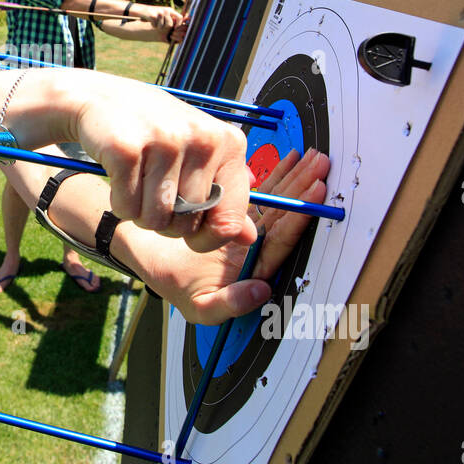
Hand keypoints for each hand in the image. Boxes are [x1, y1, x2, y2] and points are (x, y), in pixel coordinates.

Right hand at [67, 72, 257, 251]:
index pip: (229, 220)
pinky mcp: (127, 148)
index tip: (190, 229)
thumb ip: (224, 195)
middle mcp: (202, 139)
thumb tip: (249, 238)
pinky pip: (126, 208)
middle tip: (153, 192)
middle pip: (187, 224)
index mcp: (229, 143)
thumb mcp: (198, 155)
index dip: (206, 238)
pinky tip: (118, 177)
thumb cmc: (156, 133)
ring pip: (155, 220)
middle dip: (165, 222)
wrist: (101, 98)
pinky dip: (118, 203)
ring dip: (139, 213)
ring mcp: (165, 141)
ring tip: (136, 183)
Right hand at [130, 148, 330, 324]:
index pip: (281, 241)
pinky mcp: (231, 207)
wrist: (142, 251)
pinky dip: (273, 174)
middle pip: (284, 216)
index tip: (315, 193)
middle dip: (303, 190)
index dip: (299, 218)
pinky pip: (258, 191)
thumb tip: (262, 292)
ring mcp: (244, 225)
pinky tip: (288, 159)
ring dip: (293, 178)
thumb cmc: (169, 280)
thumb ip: (228, 306)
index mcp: (252, 269)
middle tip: (321, 165)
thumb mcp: (197, 306)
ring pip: (275, 201)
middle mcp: (254, 247)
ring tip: (312, 158)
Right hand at [140, 4, 185, 41]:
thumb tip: (178, 27)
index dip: (179, 24)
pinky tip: (151, 22)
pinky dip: (153, 26)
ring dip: (158, 27)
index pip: (180, 17)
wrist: (142, 9)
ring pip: (162, 26)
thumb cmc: (154, 13)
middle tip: (160, 26)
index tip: (175, 29)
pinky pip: (155, 26)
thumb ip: (171, 18)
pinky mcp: (153, 15)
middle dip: (165, 28)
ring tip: (155, 22)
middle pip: (170, 24)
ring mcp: (159, 12)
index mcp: (170, 10)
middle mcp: (166, 10)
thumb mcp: (164, 13)